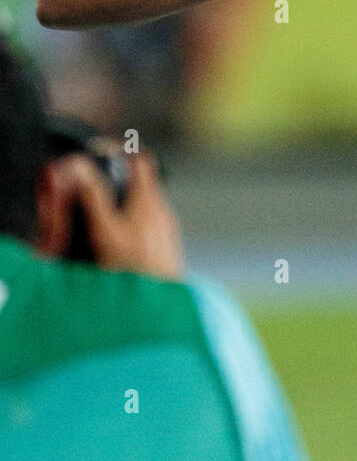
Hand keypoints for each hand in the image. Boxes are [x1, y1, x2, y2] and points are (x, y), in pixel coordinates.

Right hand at [52, 151, 183, 279]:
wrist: (159, 307)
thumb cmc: (132, 270)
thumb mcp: (105, 232)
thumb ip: (94, 199)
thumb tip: (82, 168)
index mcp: (148, 201)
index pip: (141, 161)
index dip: (123, 153)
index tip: (104, 155)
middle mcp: (163, 212)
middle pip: (143, 184)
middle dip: (121, 184)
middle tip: (97, 192)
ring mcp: (168, 231)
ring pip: (148, 208)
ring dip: (128, 208)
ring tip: (106, 222)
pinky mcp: (169, 249)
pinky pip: (152, 228)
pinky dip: (137, 228)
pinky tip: (122, 247)